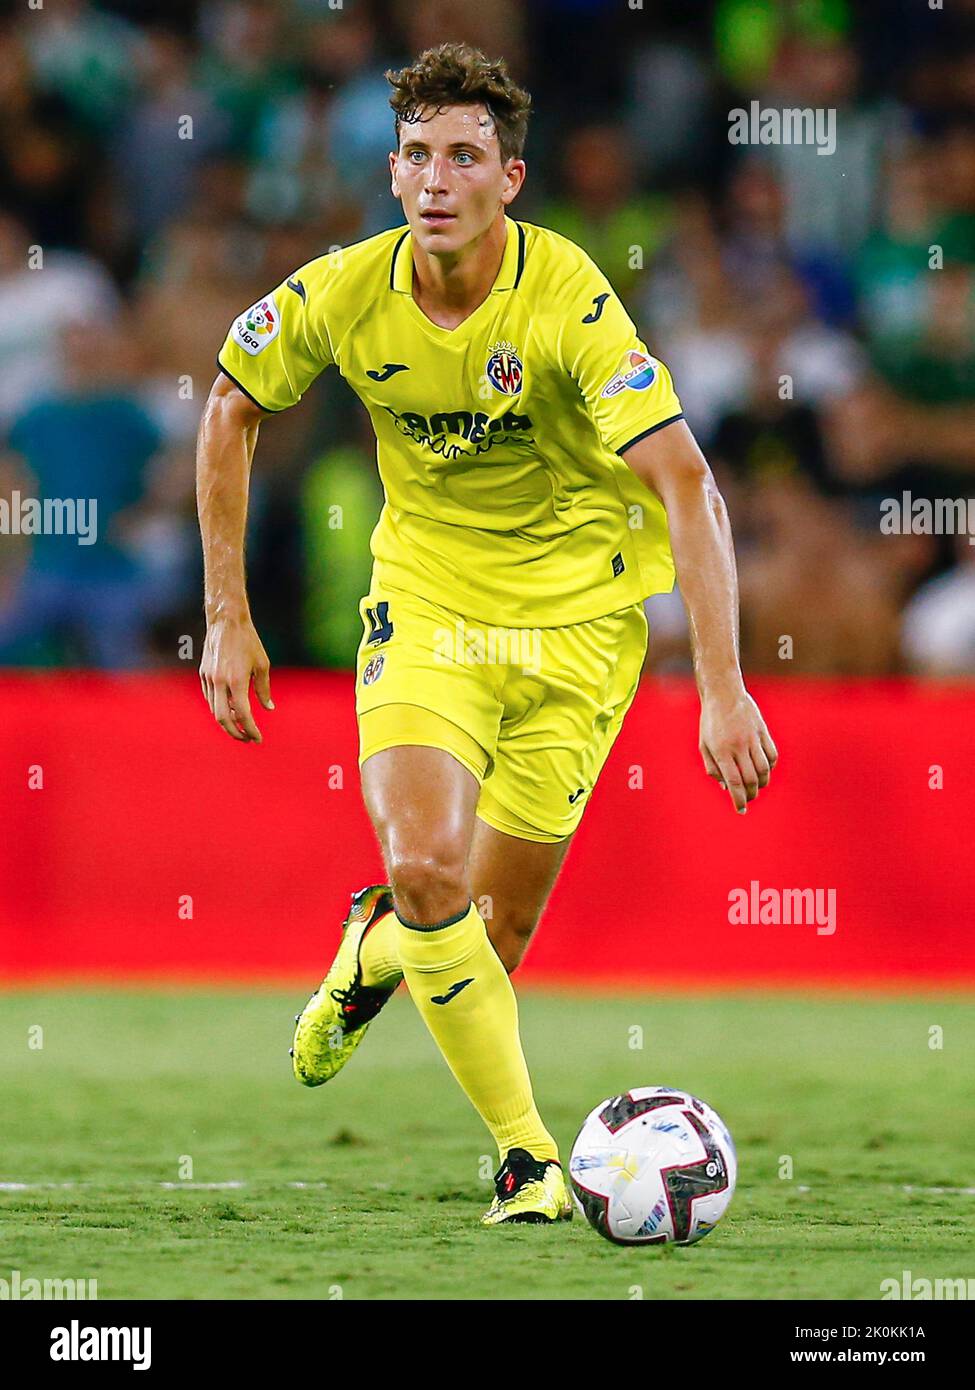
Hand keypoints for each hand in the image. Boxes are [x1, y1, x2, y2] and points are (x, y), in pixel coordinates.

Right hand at [199, 614, 273, 741]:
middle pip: (223, 718)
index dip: (250, 730)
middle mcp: (219, 682)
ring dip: (227, 721)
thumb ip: (264, 689)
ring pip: (215, 709)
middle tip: (247, 739)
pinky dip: (220, 708)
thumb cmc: (248, 642)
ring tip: (242, 724)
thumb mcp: (263, 665)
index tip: (258, 738)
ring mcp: (208, 678)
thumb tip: (268, 708)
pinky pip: (210, 698)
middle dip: (235, 733)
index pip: (243, 714)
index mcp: (237, 680)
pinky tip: (231, 709)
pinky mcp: (203, 674)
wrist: (226, 622)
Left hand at [699, 686, 776, 814]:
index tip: (741, 810)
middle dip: (751, 795)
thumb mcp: (704, 745)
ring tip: (756, 787)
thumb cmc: (710, 722)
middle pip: (751, 779)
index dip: (739, 799)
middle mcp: (738, 745)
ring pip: (764, 769)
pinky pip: (772, 755)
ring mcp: (752, 738)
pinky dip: (770, 767)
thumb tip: (726, 787)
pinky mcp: (763, 731)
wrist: (724, 693)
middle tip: (748, 799)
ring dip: (762, 784)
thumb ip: (713, 768)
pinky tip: (764, 771)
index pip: (734, 782)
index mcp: (721, 750)